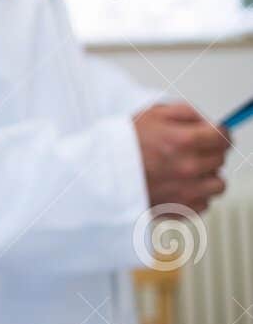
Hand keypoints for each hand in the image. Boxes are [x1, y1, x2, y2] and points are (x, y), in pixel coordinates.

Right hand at [134, 101, 229, 215]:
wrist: (100, 174)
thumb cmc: (123, 144)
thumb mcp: (152, 114)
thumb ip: (186, 113)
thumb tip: (208, 122)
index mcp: (184, 141)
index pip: (223, 137)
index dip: (221, 133)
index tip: (215, 134)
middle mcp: (189, 168)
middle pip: (221, 160)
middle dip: (211, 152)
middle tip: (193, 151)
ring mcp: (185, 192)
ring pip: (218, 185)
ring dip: (208, 177)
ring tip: (188, 171)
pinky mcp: (179, 210)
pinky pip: (203, 204)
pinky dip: (196, 196)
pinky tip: (179, 186)